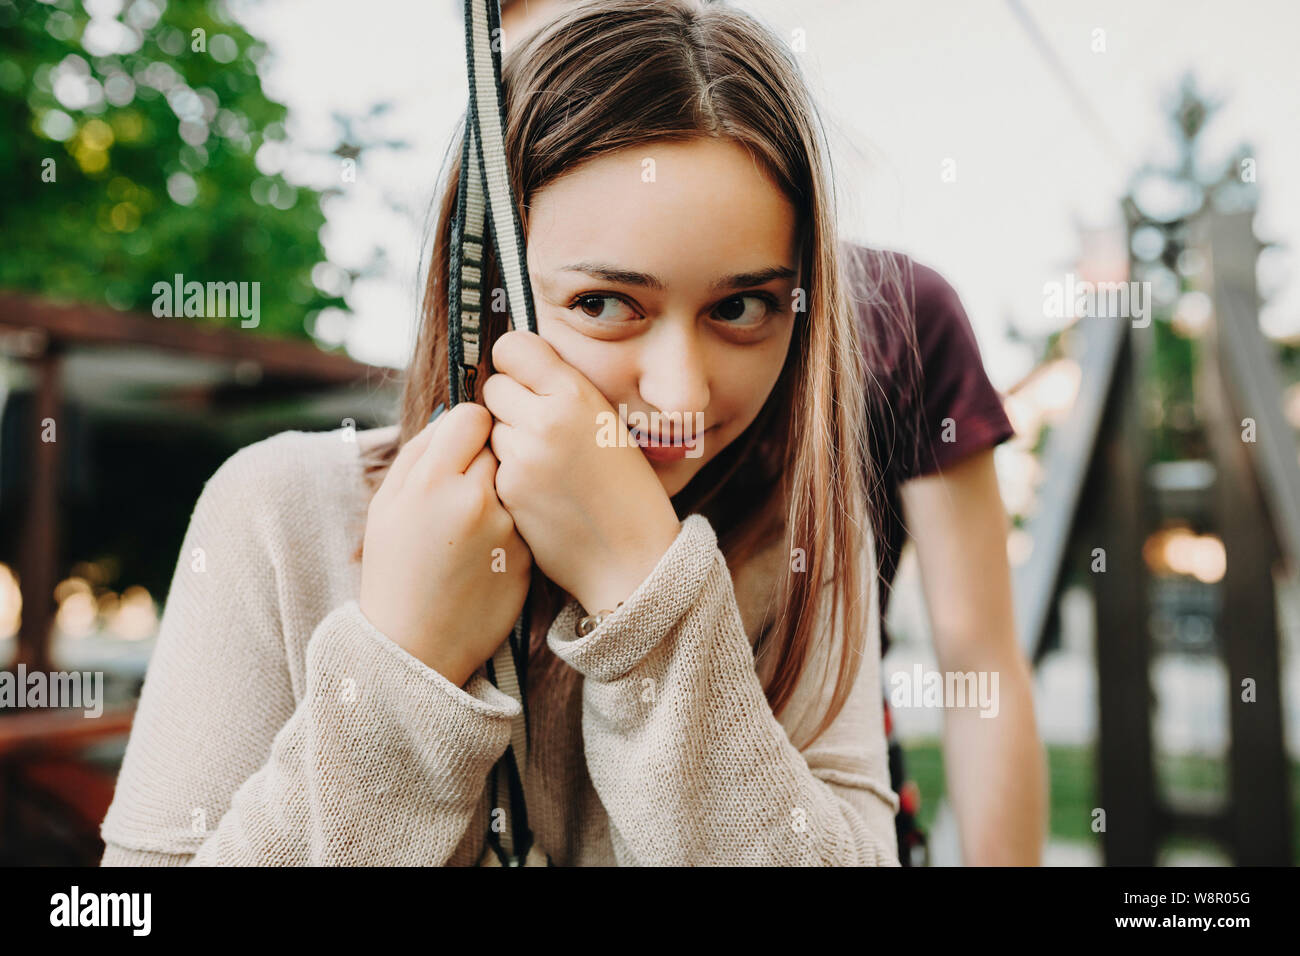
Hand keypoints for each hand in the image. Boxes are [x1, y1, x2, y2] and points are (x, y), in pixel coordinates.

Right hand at [359, 403, 531, 685]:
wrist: (414, 645)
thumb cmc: (394, 569)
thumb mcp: (386, 505)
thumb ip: (419, 452)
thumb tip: (456, 417)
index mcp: (431, 481)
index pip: (472, 416)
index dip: (468, 428)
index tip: (461, 447)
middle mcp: (473, 499)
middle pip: (498, 446)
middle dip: (483, 461)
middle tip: (459, 495)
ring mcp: (505, 529)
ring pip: (515, 483)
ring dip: (499, 495)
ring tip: (468, 532)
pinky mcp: (527, 555)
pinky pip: (525, 520)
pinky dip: (510, 529)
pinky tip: (483, 556)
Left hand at [482, 330, 680, 613]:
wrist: (633, 557)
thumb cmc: (628, 490)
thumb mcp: (609, 424)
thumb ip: (566, 394)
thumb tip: (519, 372)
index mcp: (577, 393)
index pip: (512, 347)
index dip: (516, 364)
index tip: (525, 381)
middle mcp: (545, 418)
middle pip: (494, 387)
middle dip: (509, 404)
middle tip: (537, 429)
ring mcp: (522, 455)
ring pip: (489, 427)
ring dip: (507, 440)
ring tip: (544, 465)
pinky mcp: (507, 488)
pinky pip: (492, 463)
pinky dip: (507, 472)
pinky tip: (538, 490)